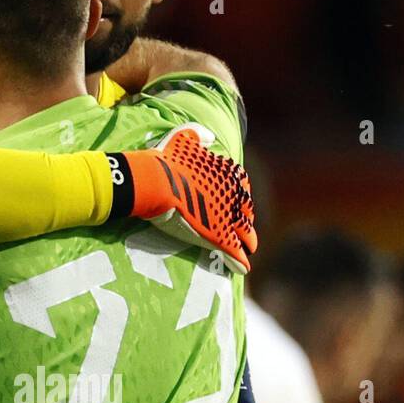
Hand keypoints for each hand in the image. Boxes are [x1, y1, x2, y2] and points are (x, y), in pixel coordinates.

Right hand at [119, 125, 257, 273]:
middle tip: (244, 231)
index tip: (237, 206)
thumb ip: (198, 135)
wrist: (155, 182)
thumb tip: (209, 135)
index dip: (239, 199)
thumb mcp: (184, 138)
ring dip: (247, 242)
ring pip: (244, 232)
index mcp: (228, 172)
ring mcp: (227, 215)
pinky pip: (234, 250)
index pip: (241, 188)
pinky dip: (239, 260)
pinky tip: (242, 268)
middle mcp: (233, 193)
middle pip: (245, 211)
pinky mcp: (218, 235)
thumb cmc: (166, 160)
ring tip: (248, 250)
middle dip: (246, 221)